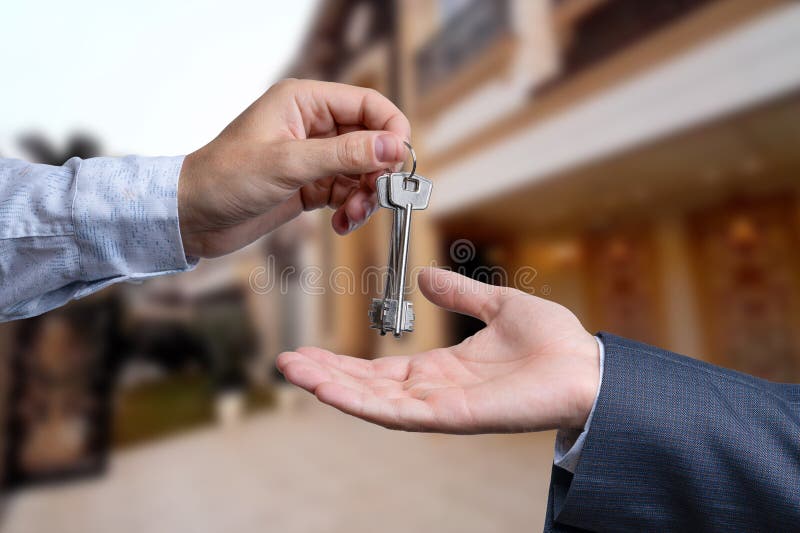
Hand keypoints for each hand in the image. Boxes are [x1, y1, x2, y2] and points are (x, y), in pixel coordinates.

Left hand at [178, 79, 410, 257]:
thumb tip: (393, 146)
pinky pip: (348, 192)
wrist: (193, 216)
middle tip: (374, 196)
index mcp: (304, 102)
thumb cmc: (225, 178)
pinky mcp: (311, 184)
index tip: (399, 161)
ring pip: (363, 171)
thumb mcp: (288, 164)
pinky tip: (342, 222)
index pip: (367, 105)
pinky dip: (352, 209)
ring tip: (353, 215)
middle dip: (377, 171)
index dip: (391, 129)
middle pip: (371, 141)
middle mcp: (313, 125)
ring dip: (366, 195)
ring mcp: (313, 156)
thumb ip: (344, 154)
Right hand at [277, 268, 599, 433]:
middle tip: (286, 362)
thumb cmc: (552, 343)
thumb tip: (426, 277)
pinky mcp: (452, 416)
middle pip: (367, 386)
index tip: (311, 350)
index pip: (379, 369)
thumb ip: (460, 294)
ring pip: (373, 401)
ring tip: (294, 372)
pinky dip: (360, 402)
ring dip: (332, 387)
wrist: (587, 366)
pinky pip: (398, 413)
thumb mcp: (498, 306)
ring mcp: (440, 407)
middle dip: (326, 375)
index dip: (343, 361)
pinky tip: (328, 388)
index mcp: (441, 368)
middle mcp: (433, 391)